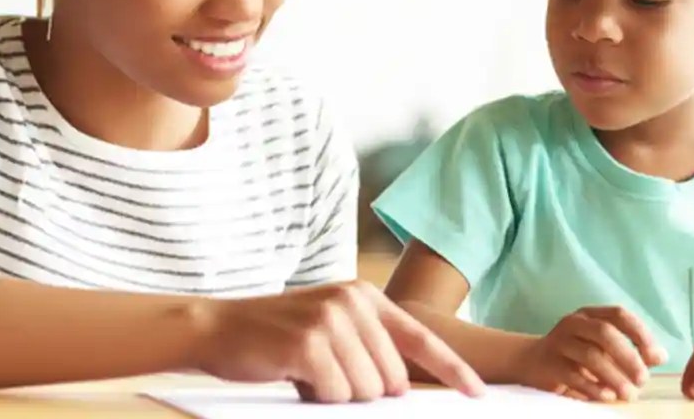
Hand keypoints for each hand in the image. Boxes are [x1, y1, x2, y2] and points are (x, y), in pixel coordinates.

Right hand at [192, 280, 484, 403]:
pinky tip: (293, 376)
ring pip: (366, 391)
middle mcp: (353, 301)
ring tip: (306, 373)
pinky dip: (316, 398)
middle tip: (323, 376)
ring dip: (336, 396)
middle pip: (392, 379)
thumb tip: (400, 390)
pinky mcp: (309, 343)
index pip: (420, 337)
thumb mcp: (328, 330)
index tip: (478, 393)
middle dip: (362, 393)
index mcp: (364, 296)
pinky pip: (336, 395)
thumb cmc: (274, 339)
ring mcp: (331, 320)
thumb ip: (366, 350)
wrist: (215, 327)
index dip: (452, 369)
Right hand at [515, 306, 667, 402]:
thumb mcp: (602, 347)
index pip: (619, 315)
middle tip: (643, 379)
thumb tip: (660, 356)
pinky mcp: (549, 363)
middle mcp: (574, 323)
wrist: (532, 361)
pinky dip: (592, 387)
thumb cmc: (576, 354)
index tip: (657, 357)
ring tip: (629, 394)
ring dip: (613, 376)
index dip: (640, 334)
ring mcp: (559, 342)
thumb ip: (630, 349)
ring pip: (590, 355)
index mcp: (591, 314)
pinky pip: (573, 375)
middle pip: (605, 333)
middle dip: (628, 357)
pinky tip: (606, 397)